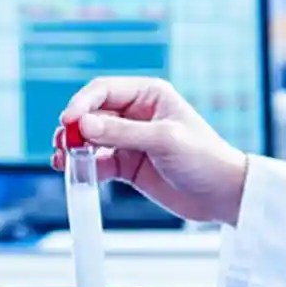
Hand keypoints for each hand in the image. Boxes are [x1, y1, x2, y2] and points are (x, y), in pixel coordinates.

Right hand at [51, 77, 248, 225]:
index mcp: (150, 95)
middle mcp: (137, 114)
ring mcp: (131, 140)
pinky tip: (74, 172)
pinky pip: (98, 162)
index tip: (68, 121)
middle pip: (92, 114)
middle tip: (63, 144)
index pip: (104, 90)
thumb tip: (84, 125)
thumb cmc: (205, 159)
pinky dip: (84, 166)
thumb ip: (123, 133)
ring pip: (90, 138)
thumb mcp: (165, 141)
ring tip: (64, 159)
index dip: (82, 103)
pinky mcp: (128, 165)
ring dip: (74, 147)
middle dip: (74, 128)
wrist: (222, 195)